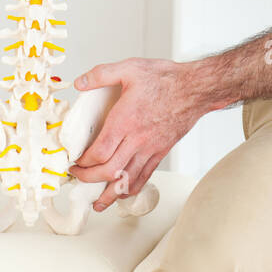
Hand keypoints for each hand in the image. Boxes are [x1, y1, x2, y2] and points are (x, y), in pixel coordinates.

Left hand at [67, 58, 203, 210]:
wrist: (196, 88)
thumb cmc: (166, 78)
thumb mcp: (130, 68)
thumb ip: (102, 74)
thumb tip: (79, 82)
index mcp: (125, 120)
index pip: (100, 152)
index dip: (83, 162)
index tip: (75, 161)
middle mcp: (137, 139)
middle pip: (109, 171)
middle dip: (89, 179)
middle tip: (78, 177)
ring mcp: (150, 148)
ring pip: (127, 180)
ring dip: (109, 194)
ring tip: (98, 203)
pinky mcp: (161, 152)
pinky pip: (145, 176)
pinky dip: (132, 189)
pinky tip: (124, 193)